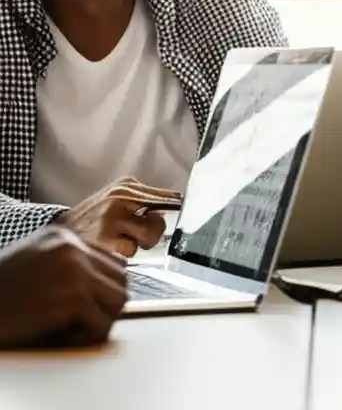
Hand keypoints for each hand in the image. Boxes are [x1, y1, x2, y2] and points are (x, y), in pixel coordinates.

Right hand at [0, 226, 127, 347]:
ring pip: (118, 301)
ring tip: (73, 326)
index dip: (104, 288)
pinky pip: (103, 324)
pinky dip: (88, 336)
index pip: (113, 262)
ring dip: (101, 319)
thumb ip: (67, 264)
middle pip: (121, 280)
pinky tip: (65, 335)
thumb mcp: (33, 262)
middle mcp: (72, 249)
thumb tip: (103, 282)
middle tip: (83, 319)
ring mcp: (74, 272)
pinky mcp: (72, 300)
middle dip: (106, 303)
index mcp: (64, 237)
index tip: (91, 303)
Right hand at [55, 177, 181, 256]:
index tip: (185, 215)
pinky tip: (109, 249)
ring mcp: (112, 218)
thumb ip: (143, 203)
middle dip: (154, 232)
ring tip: (119, 241)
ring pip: (150, 237)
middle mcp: (120, 198)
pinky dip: (123, 255)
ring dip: (137, 245)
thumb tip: (170, 212)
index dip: (178, 210)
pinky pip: (131, 252)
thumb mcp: (115, 200)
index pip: (170, 197)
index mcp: (126, 187)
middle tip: (136, 233)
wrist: (56, 236)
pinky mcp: (106, 240)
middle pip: (162, 220)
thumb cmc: (91, 221)